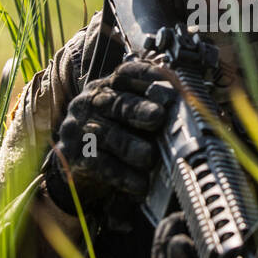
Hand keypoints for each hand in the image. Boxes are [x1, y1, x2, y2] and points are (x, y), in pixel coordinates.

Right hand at [43, 58, 174, 219]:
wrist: (78, 170)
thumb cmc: (114, 140)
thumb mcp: (131, 121)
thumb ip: (152, 112)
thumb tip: (184, 112)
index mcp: (106, 88)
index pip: (126, 74)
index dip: (147, 77)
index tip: (168, 84)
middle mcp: (89, 103)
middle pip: (115, 102)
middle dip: (138, 109)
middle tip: (157, 116)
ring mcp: (78, 128)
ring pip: (106, 134)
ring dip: (131, 146)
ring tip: (149, 157)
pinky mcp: (73, 156)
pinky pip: (99, 164)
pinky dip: (123, 175)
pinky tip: (139, 183)